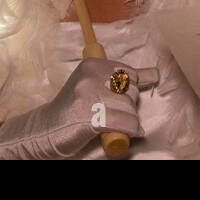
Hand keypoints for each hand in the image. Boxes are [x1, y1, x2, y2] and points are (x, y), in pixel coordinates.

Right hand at [0, 58, 147, 159]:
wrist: (45, 130)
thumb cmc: (73, 109)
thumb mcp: (93, 85)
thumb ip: (120, 80)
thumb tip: (154, 74)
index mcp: (92, 65)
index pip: (129, 73)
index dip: (130, 90)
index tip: (121, 99)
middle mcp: (91, 77)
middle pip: (131, 91)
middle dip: (129, 107)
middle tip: (115, 115)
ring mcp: (89, 96)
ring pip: (130, 109)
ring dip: (129, 122)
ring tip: (116, 125)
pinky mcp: (91, 118)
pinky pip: (125, 123)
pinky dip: (130, 130)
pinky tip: (123, 133)